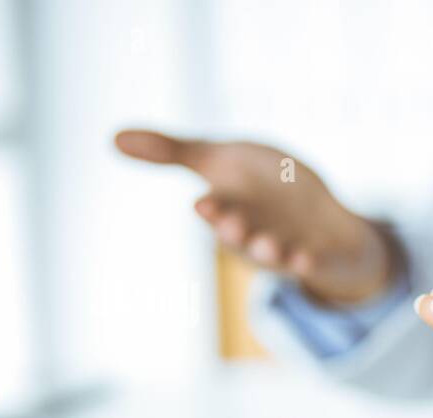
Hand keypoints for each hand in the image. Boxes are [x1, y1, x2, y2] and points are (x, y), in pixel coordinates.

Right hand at [114, 129, 390, 304]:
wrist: (319, 220)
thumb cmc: (263, 187)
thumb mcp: (222, 160)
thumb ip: (173, 152)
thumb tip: (112, 137)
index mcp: (229, 211)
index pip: (217, 211)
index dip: (212, 209)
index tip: (204, 203)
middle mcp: (254, 235)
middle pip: (241, 237)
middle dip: (235, 231)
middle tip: (231, 223)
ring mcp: (287, 249)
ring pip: (274, 256)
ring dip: (269, 252)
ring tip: (269, 244)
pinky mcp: (319, 258)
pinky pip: (314, 265)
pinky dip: (309, 263)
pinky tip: (307, 259)